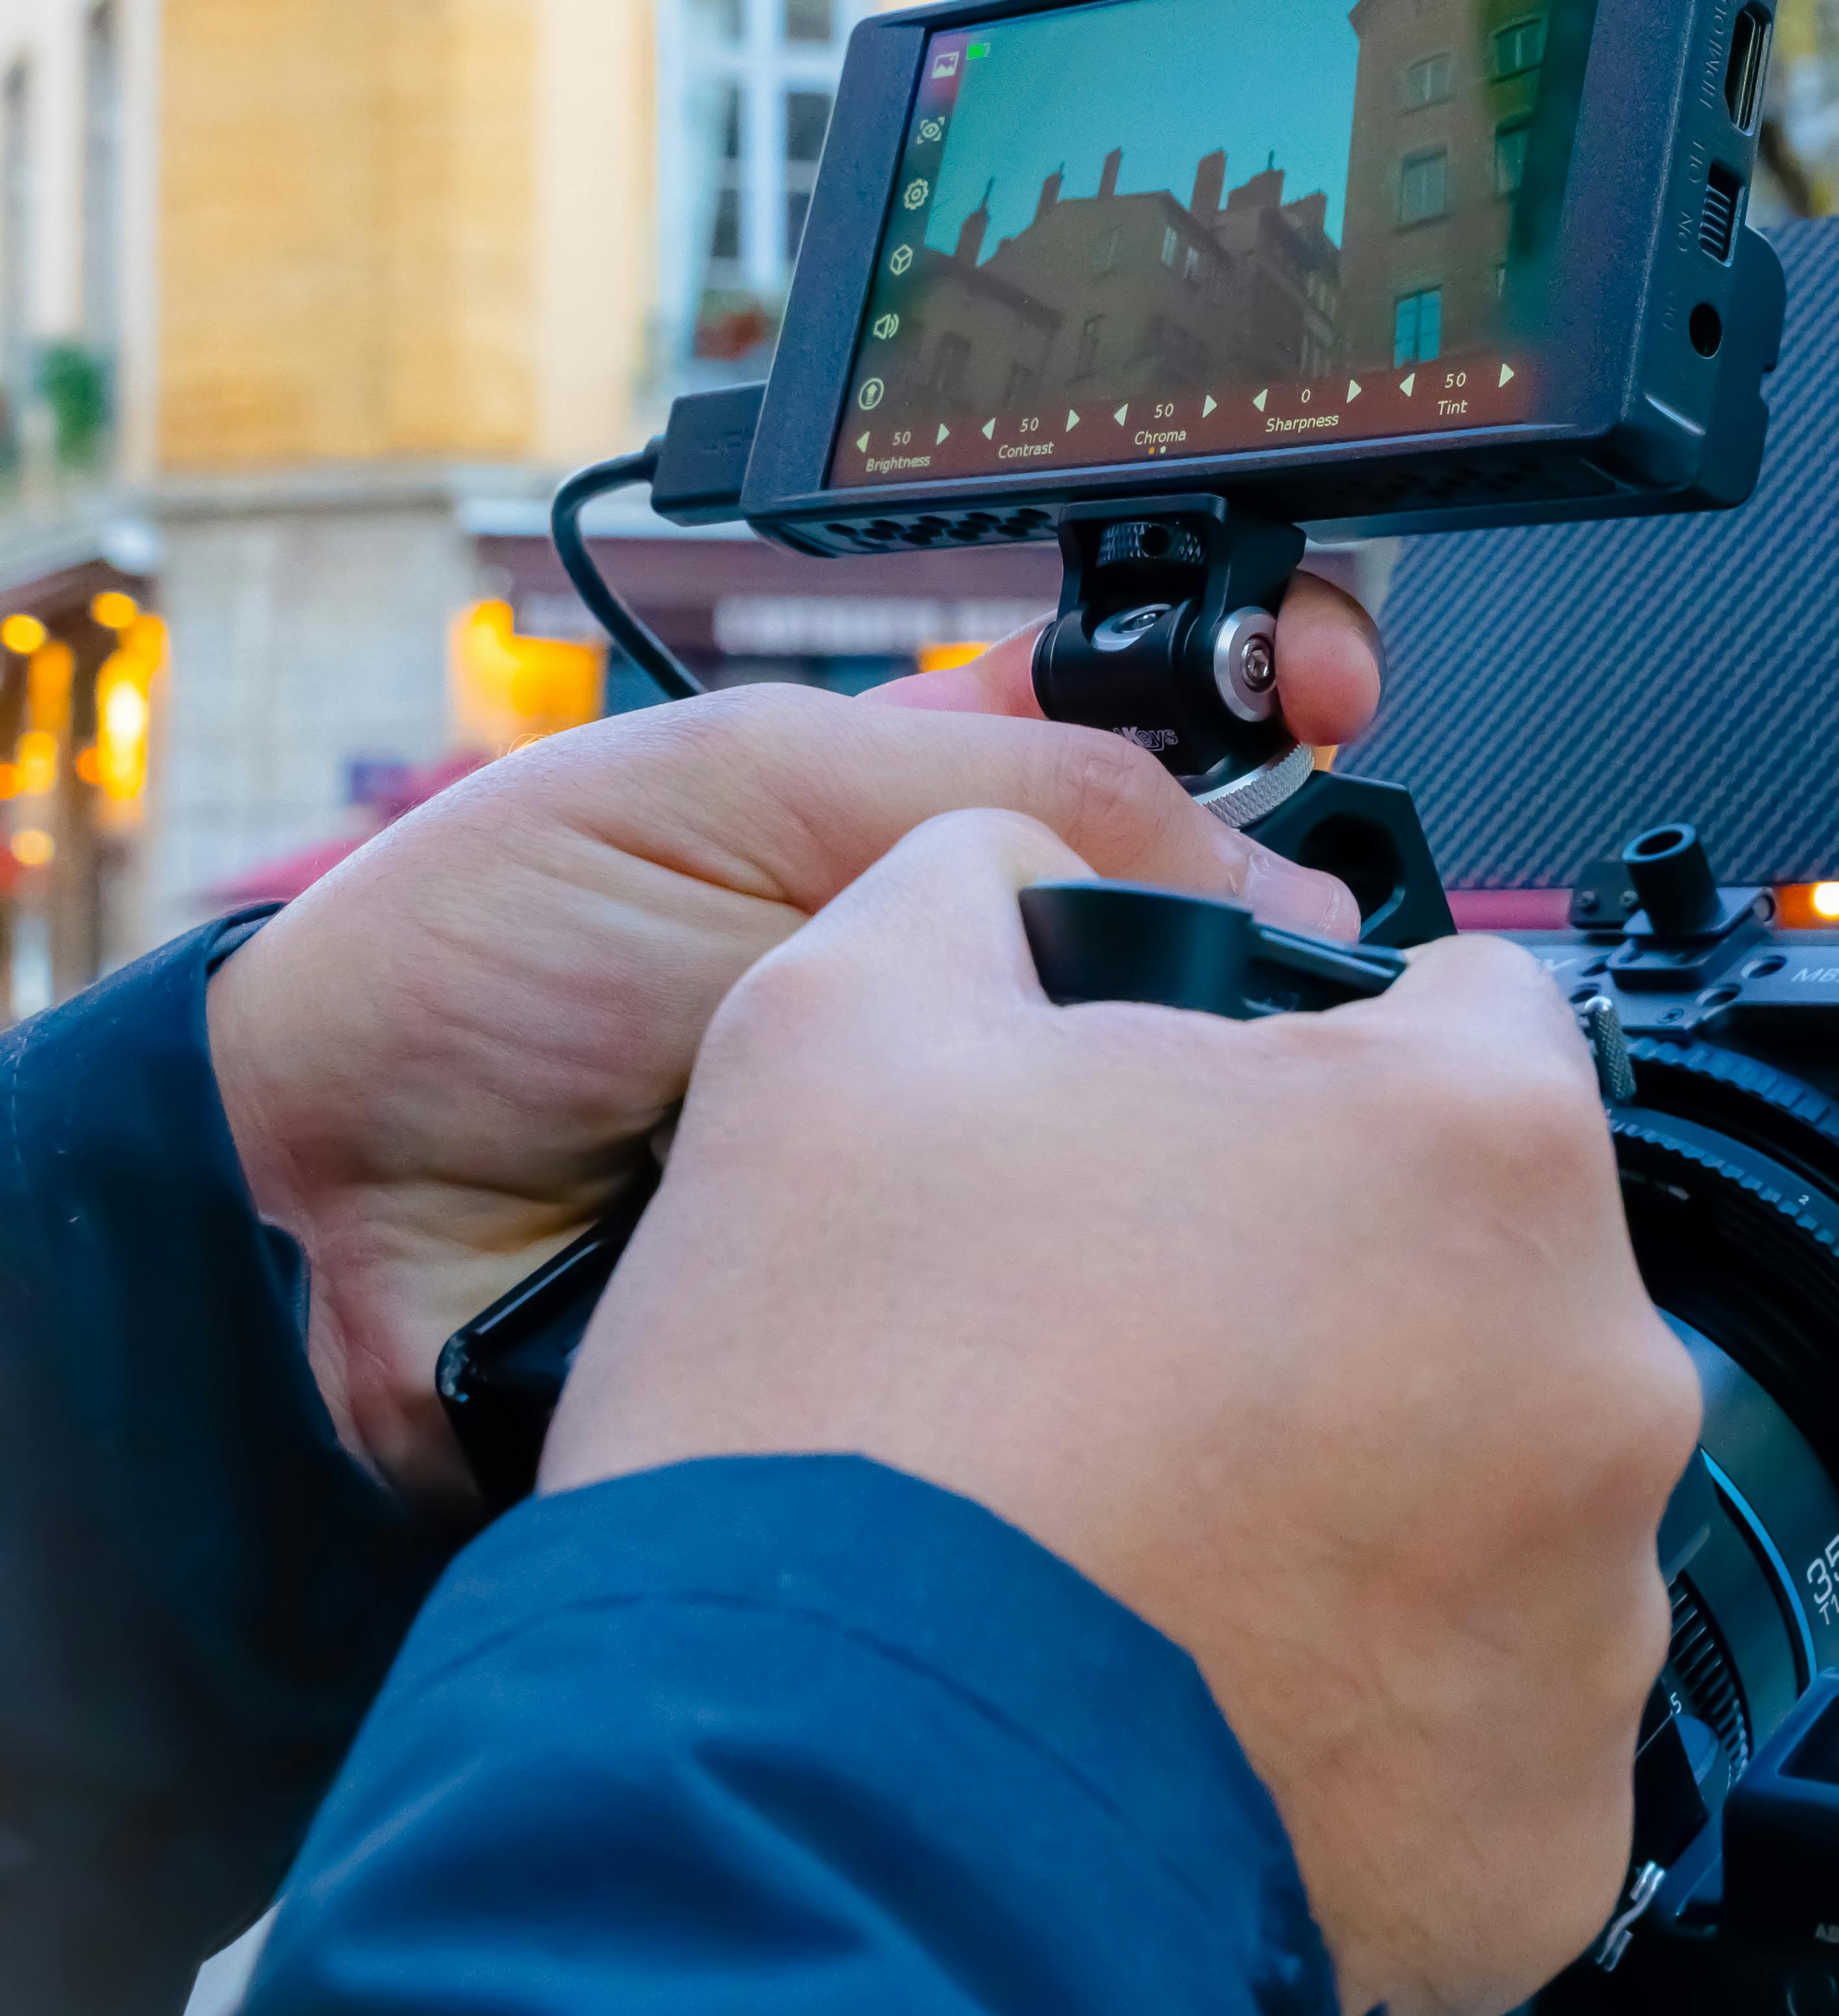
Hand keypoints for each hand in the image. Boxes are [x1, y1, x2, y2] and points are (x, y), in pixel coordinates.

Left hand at [206, 584, 1377, 1512]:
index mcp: (961, 827)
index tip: (1355, 694)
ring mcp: (970, 1170)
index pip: (1192, 756)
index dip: (1294, 712)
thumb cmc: (476, 953)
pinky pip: (1067, 1321)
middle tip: (1312, 990)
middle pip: (1226, 989)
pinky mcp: (928, 1317)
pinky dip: (1085, 1314)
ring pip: (1174, 1169)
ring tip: (1208, 1162)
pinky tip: (1105, 1304)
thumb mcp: (746, 784)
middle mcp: (994, 999)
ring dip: (1196, 1170)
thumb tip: (1279, 875)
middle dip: (1287, 994)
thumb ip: (1020, 795)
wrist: (307, 1198)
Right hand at [543, 816, 1699, 2015]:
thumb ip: (970, 887)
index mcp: (1479, 1146)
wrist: (811, 1841)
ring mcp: (1584, 1635)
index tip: (1190, 1137)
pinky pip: (1458, 1736)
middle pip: (1478, 1273)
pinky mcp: (1540, 1845)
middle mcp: (1596, 1384)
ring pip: (1476, 1506)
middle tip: (1113, 1365)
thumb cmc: (854, 1433)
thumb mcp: (834, 1025)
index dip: (1296, 1054)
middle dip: (1324, 1294)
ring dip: (1343, 1511)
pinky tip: (1171, 1708)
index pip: (1455, 1011)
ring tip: (1122, 1554)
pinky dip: (1343, 1720)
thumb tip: (1013, 872)